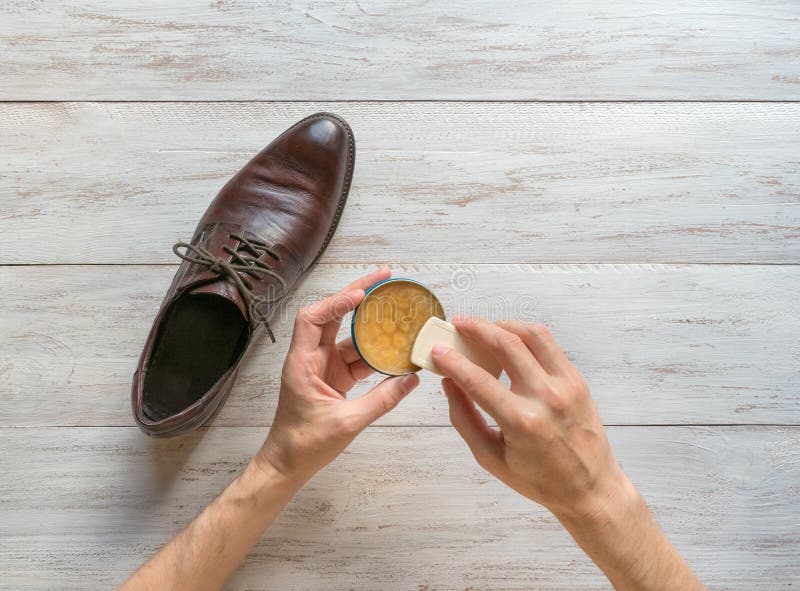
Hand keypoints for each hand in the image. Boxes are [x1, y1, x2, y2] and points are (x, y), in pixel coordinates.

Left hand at [256, 268, 419, 482]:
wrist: (288, 465)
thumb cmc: (304, 444)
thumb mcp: (347, 423)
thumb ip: (382, 400)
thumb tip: (410, 380)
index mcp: (303, 363)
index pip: (313, 319)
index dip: (336, 302)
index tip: (361, 294)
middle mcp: (311, 359)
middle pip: (333, 316)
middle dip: (357, 294)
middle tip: (384, 277)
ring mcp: (323, 368)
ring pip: (349, 338)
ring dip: (370, 325)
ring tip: (396, 308)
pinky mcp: (334, 379)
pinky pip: (357, 359)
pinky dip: (375, 353)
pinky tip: (395, 348)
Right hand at [432, 317, 624, 520]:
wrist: (590, 488)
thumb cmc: (539, 479)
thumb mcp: (490, 458)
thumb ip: (464, 418)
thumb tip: (449, 383)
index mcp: (521, 422)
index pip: (477, 379)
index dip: (453, 361)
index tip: (438, 350)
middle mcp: (546, 398)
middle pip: (506, 344)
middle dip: (476, 328)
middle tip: (458, 324)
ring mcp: (566, 385)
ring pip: (531, 335)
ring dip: (503, 325)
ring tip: (484, 327)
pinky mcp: (577, 380)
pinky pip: (549, 345)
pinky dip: (525, 335)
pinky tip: (510, 339)